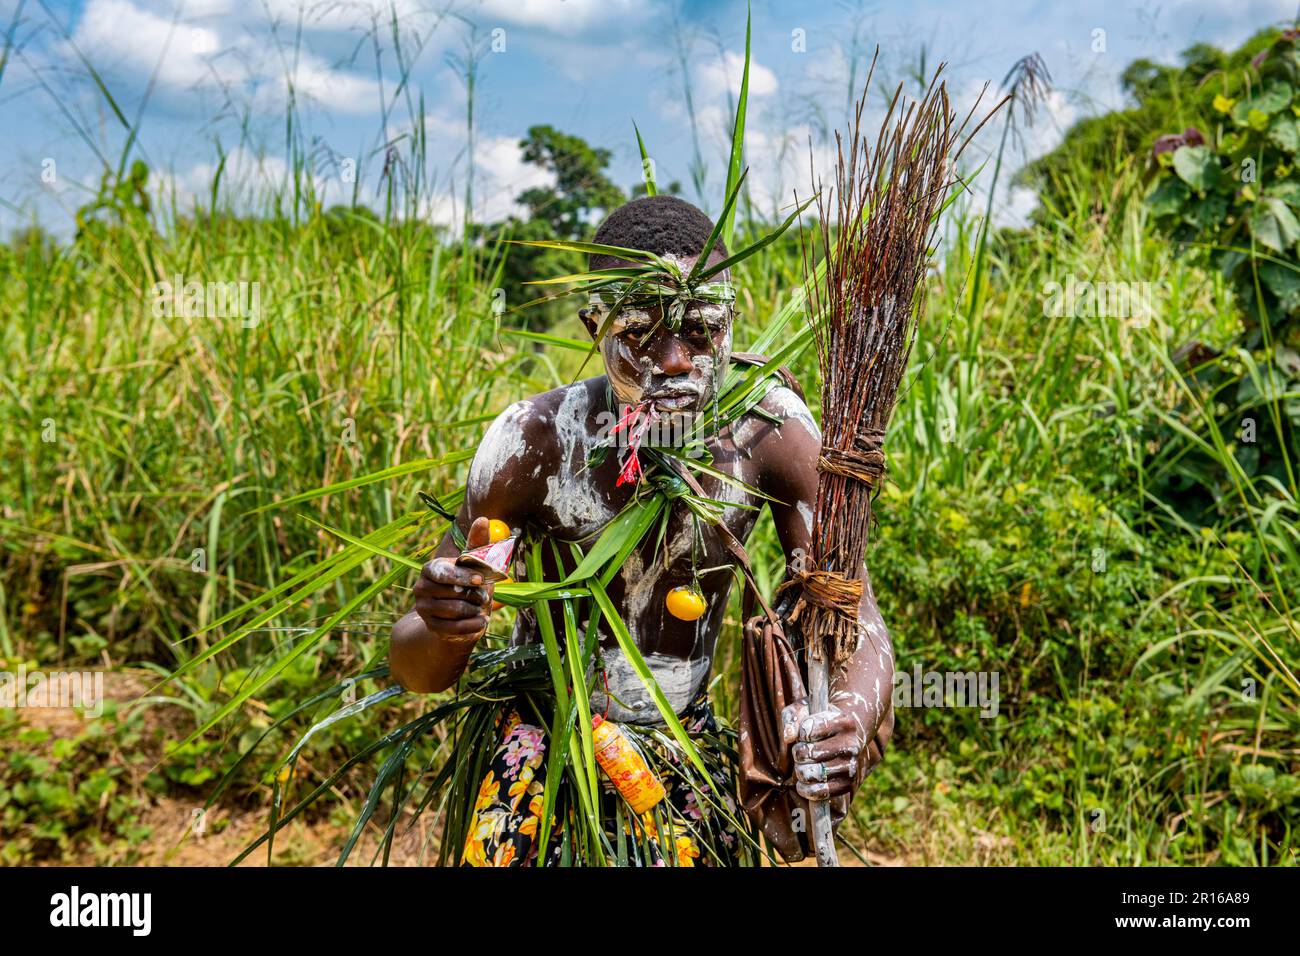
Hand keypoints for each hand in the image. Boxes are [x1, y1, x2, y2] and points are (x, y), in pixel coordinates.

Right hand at [413, 517, 494, 641]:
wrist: (458, 614)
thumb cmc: (469, 583)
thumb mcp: (474, 564)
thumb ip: (478, 543)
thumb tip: (482, 519)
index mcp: (430, 569)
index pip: (443, 573)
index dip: (463, 577)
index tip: (481, 580)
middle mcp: (421, 588)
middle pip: (451, 593)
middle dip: (473, 595)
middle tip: (484, 597)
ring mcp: (423, 609)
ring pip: (454, 611)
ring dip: (474, 610)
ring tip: (481, 608)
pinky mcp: (431, 627)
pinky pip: (454, 629)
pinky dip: (472, 626)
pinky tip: (480, 622)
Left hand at [780, 699, 863, 802]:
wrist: (846, 736)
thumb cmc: (819, 721)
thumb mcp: (805, 710)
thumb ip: (792, 717)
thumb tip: (788, 736)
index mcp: (843, 722)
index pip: (808, 730)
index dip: (800, 733)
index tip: (804, 732)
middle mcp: (851, 745)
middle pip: (809, 754)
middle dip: (798, 753)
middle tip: (801, 750)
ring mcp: (851, 766)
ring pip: (812, 774)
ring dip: (800, 771)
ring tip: (804, 764)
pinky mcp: (848, 785)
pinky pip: (819, 792)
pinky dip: (806, 789)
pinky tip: (805, 781)